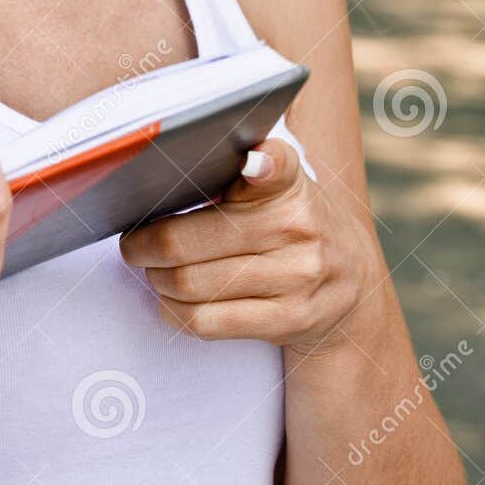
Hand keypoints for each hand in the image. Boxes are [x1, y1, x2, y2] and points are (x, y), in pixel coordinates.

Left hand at [119, 138, 377, 353]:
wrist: (351, 286)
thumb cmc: (291, 225)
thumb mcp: (280, 188)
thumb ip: (237, 171)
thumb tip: (163, 176)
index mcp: (289, 183)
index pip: (276, 165)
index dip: (261, 163)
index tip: (249, 163)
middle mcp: (297, 227)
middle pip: (185, 240)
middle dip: (143, 246)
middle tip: (133, 246)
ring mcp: (297, 276)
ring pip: (190, 283)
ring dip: (156, 280)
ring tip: (152, 272)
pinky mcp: (290, 320)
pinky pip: (206, 322)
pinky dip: (174, 313)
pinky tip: (171, 302)